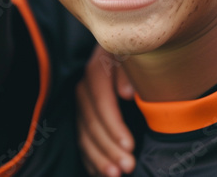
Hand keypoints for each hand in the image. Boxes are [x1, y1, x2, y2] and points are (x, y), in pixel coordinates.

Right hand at [77, 46, 135, 175]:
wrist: (126, 51)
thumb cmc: (136, 55)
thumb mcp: (134, 55)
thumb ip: (129, 71)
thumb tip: (126, 94)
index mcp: (96, 69)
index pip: (101, 101)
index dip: (113, 125)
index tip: (130, 145)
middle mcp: (83, 87)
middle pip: (92, 122)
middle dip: (109, 148)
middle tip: (128, 166)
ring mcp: (80, 104)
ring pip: (85, 135)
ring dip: (99, 158)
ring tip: (116, 174)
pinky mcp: (81, 116)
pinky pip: (82, 141)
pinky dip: (91, 159)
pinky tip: (101, 173)